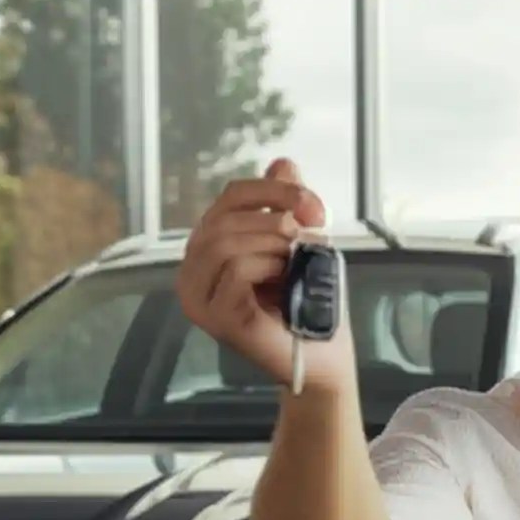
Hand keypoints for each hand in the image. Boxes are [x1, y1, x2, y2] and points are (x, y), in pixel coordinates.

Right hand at [175, 158, 355, 393]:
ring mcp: (199, 296)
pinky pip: (236, 270)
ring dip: (273, 243)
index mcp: (211, 246)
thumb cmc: (312, 303)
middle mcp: (194, 269)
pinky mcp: (215, 317)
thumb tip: (283, 161)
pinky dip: (268, 267)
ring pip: (225, 241)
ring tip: (298, 262)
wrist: (325, 358)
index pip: (231, 196)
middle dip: (279, 218)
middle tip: (314, 237)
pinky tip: (285, 282)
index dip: (275, 191)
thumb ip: (287, 206)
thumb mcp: (303, 244)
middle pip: (225, 215)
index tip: (316, 208)